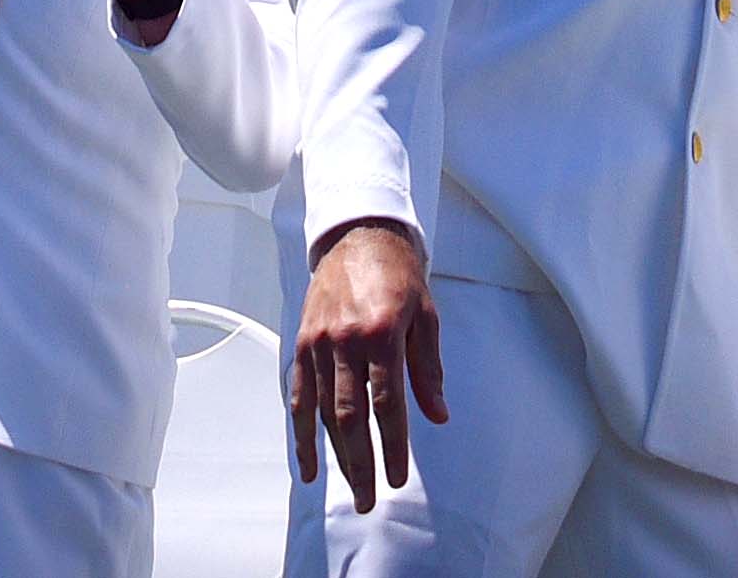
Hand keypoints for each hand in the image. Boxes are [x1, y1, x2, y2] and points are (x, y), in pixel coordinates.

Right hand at [294, 218, 446, 511]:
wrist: (358, 236)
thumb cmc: (399, 277)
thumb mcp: (425, 316)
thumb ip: (428, 369)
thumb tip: (438, 416)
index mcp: (382, 334)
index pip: (387, 403)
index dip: (394, 445)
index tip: (399, 477)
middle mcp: (345, 342)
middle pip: (351, 416)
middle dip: (362, 464)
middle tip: (370, 501)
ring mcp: (318, 344)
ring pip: (323, 412)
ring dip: (336, 457)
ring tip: (351, 490)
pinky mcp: (302, 344)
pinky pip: (299, 398)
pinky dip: (302, 435)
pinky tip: (309, 466)